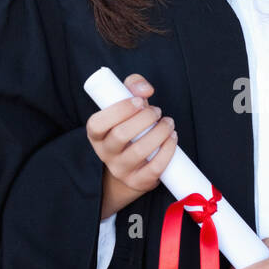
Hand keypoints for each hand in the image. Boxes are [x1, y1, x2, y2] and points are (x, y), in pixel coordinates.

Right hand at [86, 73, 178, 218]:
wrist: (133, 166)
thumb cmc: (130, 127)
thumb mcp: (125, 104)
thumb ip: (132, 86)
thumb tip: (146, 90)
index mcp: (96, 134)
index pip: (97, 123)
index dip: (119, 110)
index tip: (139, 101)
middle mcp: (105, 153)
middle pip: (121, 135)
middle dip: (145, 119)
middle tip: (158, 111)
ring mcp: (121, 169)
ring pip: (140, 151)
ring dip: (159, 132)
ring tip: (168, 123)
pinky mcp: (138, 181)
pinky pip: (155, 168)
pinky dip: (168, 150)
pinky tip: (172, 138)